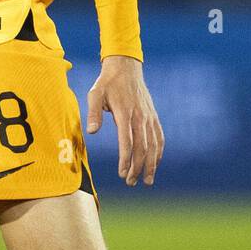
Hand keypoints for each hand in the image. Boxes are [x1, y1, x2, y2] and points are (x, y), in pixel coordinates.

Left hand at [86, 55, 164, 185]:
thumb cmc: (107, 83)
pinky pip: (159, 137)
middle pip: (142, 147)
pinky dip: (159, 152)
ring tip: (147, 181)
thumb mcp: (95, 94)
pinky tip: (155, 163)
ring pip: (153, 145)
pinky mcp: (153, 117)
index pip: (127, 141)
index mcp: (125, 113)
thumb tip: (91, 132)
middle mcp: (140, 117)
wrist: (126, 68)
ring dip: (151, 164)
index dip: (125, 159)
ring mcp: (149, 117)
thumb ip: (93, 113)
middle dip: (137, 167)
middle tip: (130, 182)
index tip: (122, 173)